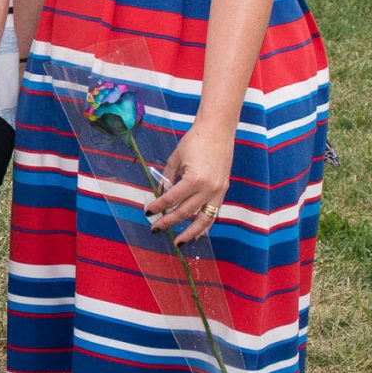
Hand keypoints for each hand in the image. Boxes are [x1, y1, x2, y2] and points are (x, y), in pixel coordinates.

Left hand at [148, 121, 234, 245]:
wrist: (218, 130)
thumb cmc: (194, 140)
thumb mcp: (175, 158)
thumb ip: (168, 179)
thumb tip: (162, 197)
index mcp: (194, 179)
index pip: (171, 199)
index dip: (157, 207)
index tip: (147, 212)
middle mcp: (208, 188)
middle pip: (185, 212)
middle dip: (169, 222)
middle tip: (156, 229)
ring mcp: (218, 191)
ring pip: (203, 219)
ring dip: (190, 232)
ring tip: (179, 242)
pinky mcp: (224, 190)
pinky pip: (214, 212)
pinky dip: (205, 224)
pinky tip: (197, 232)